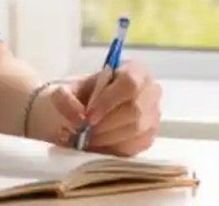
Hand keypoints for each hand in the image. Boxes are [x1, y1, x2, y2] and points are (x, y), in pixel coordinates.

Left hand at [38, 61, 161, 156]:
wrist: (83, 113)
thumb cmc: (80, 96)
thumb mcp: (65, 91)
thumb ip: (65, 98)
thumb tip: (79, 116)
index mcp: (135, 70)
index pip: (130, 82)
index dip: (109, 100)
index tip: (88, 115)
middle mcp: (151, 91)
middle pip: (135, 109)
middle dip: (106, 124)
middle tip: (84, 131)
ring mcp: (153, 115)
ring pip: (135, 130)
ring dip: (107, 137)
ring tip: (87, 138)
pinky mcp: (148, 137)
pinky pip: (134, 146)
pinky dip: (112, 148)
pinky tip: (97, 144)